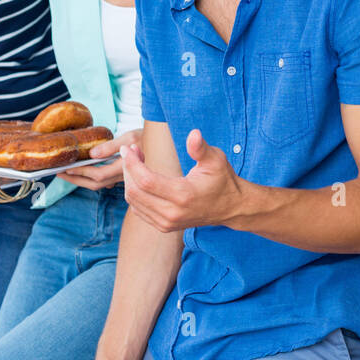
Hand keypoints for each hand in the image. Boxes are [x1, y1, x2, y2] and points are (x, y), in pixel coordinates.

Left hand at [56, 129, 140, 189]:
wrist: (162, 145)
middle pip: (95, 184)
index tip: (66, 168)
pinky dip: (91, 179)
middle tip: (60, 174)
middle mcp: (123, 176)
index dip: (80, 173)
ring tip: (68, 174)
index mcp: (124, 167)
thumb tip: (92, 153)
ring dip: (81, 181)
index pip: (98, 174)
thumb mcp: (129, 137)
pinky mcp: (123, 178)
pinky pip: (104, 182)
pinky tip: (85, 173)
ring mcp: (123, 179)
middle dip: (76, 180)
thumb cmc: (147, 137)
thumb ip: (110, 146)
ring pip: (99, 185)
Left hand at [122, 129, 248, 231]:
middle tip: (131, 151)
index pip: (145, 180)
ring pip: (134, 202)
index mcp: (182, 195)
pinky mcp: (164, 226)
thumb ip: (201, 148)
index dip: (132, 163)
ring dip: (129, 180)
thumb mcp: (215, 160)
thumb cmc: (222, 180)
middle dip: (128, 168)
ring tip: (135, 161)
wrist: (231, 208)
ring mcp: (166, 223)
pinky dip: (134, 193)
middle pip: (135, 191)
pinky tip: (140, 177)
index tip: (129, 148)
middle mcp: (171, 213)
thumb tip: (194, 133)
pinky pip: (138, 210)